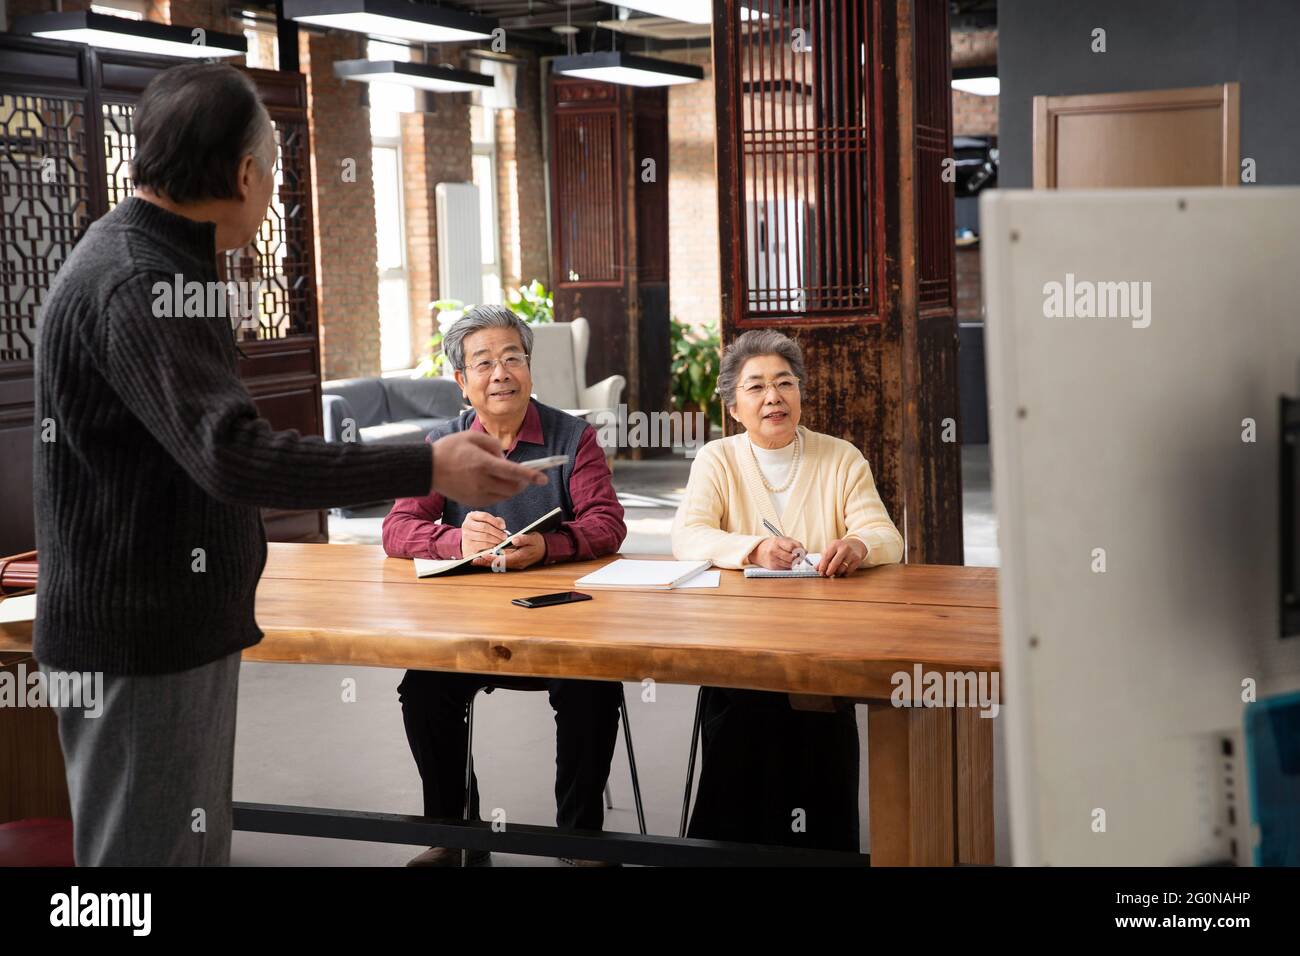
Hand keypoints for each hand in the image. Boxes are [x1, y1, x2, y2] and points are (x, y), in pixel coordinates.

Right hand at [430, 431, 545, 506]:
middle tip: (526, 477)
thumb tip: (505, 457)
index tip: (543, 478)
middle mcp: (481, 481)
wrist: (427, 469)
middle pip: (513, 488)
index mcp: (483, 463)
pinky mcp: (472, 502)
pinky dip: (500, 493)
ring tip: (508, 477)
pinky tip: (494, 483)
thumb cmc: (449, 449)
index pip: (513, 472)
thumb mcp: (471, 436)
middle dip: (523, 483)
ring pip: (505, 496)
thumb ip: (493, 444)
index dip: (531, 476)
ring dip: (512, 488)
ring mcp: (477, 494)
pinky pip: (494, 500)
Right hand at [461, 511, 506, 556]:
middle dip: (497, 532)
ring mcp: (466, 535)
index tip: (503, 527)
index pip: (484, 516)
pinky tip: (496, 545)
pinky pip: (483, 545)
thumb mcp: (486, 523)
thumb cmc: (481, 531)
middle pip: (484, 527)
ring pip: (484, 536)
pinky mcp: (469, 545)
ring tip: (501, 541)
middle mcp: (467, 524)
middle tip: (505, 536)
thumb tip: (502, 525)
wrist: (469, 544)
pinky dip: (491, 545)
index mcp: (471, 516)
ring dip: (496, 539)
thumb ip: (495, 521)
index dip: (495, 521)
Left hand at [472, 532, 545, 569]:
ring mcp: (515, 564)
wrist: (545, 549)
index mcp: (521, 557)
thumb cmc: (538, 543)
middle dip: (486, 562)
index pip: (504, 559)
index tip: (484, 555)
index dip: (493, 558)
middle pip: (499, 565)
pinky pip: (501, 563)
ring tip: (475, 560)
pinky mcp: (513, 562)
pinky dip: (492, 561)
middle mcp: (517, 563)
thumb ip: (524, 538)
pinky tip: (484, 558)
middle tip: (473, 561)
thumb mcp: (533, 538)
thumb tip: (514, 539)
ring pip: (499, 565)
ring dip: (487, 562)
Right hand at [749, 536, 806, 569]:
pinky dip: (788, 566)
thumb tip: (805, 552)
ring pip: (789, 565)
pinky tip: (785, 562)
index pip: (791, 547)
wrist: (760, 551)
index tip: (801, 551)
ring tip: (791, 559)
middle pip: (791, 557)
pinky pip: (785, 569)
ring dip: (793, 563)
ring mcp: (772, 560)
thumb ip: (797, 544)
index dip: (799, 550)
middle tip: (798, 557)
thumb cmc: (775, 545)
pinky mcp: (772, 567)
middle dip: (797, 558)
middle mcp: (773, 550)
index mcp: (777, 541)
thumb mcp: (785, 540)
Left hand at [817, 537, 866, 576]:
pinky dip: (843, 573)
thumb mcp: (831, 550)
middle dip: (829, 571)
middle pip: (835, 563)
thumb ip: (823, 559)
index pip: (827, 556)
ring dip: (836, 573)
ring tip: (834, 572)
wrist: (855, 545)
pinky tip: (842, 571)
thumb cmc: (840, 549)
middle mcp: (844, 548)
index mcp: (835, 544)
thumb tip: (816, 569)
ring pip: (842, 568)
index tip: (820, 572)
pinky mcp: (857, 560)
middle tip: (827, 574)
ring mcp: (852, 554)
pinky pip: (848, 571)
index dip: (823, 565)